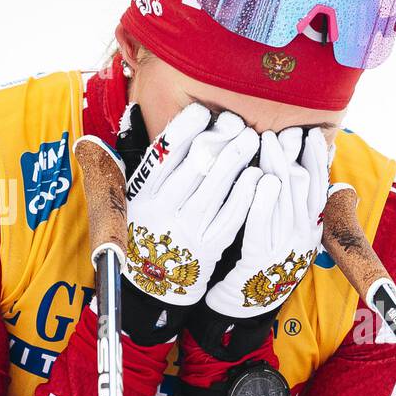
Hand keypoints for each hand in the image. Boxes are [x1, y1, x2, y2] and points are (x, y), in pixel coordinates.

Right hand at [121, 103, 261, 307]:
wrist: (154, 285)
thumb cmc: (151, 230)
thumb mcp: (136, 200)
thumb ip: (150, 168)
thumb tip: (140, 132)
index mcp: (141, 193)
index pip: (163, 154)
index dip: (184, 129)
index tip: (204, 111)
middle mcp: (161, 210)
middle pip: (192, 167)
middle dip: (217, 140)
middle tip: (236, 122)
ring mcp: (186, 231)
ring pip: (214, 189)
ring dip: (235, 160)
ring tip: (252, 139)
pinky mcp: (208, 248)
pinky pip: (230, 218)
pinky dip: (246, 195)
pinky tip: (259, 176)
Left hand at [204, 126, 329, 318]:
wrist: (243, 304)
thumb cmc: (260, 258)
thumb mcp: (285, 230)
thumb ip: (294, 202)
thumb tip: (308, 165)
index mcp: (310, 227)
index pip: (319, 186)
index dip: (316, 159)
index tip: (309, 134)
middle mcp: (302, 236)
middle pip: (302, 187)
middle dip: (293, 154)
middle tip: (283, 130)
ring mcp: (284, 247)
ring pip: (283, 199)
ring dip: (276, 166)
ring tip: (264, 139)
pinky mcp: (261, 257)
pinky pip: (263, 222)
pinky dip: (262, 197)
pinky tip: (258, 177)